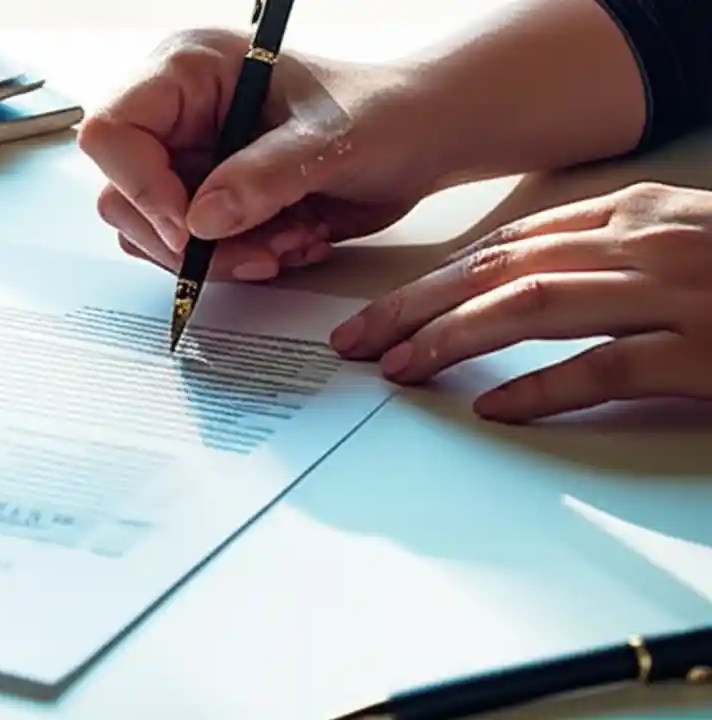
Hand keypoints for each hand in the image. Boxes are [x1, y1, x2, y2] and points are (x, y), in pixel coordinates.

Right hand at [76, 28, 443, 280]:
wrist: (419, 140)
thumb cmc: (383, 113)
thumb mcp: (328, 141)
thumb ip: (262, 177)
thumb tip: (199, 222)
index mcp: (189, 70)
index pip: (112, 130)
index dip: (140, 186)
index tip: (192, 229)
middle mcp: (177, 113)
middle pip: (121, 193)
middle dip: (186, 238)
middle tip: (252, 253)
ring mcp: (189, 158)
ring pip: (153, 232)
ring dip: (219, 256)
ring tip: (285, 242)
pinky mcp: (207, 198)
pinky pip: (191, 249)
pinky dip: (237, 260)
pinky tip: (287, 241)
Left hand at [329, 182, 711, 422]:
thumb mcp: (674, 243)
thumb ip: (601, 253)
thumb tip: (511, 281)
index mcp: (633, 214)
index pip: (504, 244)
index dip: (432, 280)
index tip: (382, 311)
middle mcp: (642, 243)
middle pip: (497, 270)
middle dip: (415, 307)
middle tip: (358, 342)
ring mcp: (673, 293)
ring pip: (530, 306)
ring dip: (452, 340)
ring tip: (399, 370)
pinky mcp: (702, 350)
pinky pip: (602, 366)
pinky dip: (540, 389)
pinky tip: (495, 410)